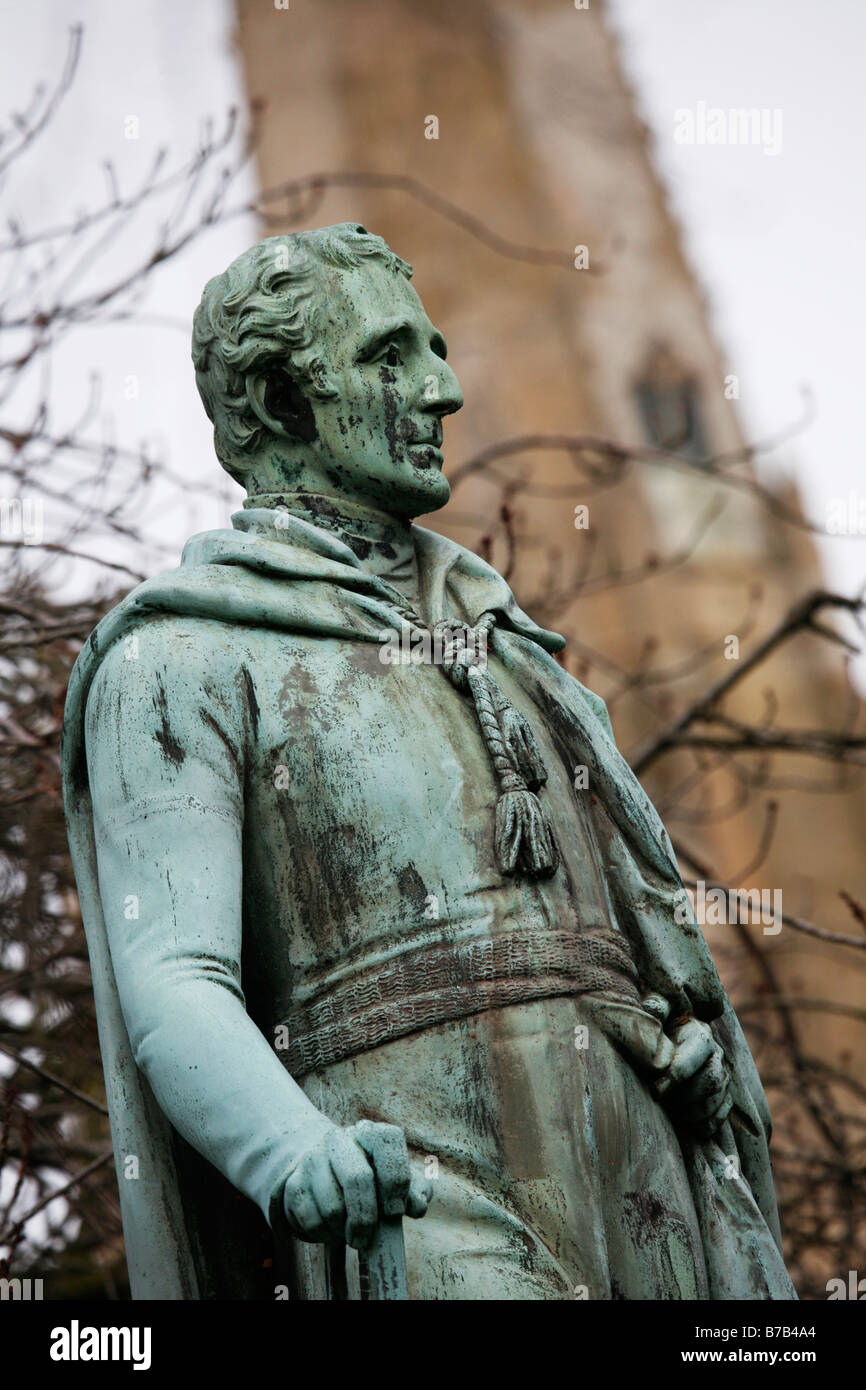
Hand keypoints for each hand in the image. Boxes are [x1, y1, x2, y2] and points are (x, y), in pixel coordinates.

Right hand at [281, 1118, 431, 1247]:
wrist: (321, 1171)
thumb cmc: (369, 1178)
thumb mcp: (395, 1179)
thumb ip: (415, 1190)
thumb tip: (417, 1205)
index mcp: (369, 1133)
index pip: (387, 1142)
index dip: (396, 1179)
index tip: (396, 1210)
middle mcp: (339, 1140)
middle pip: (357, 1179)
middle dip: (367, 1218)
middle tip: (368, 1237)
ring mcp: (313, 1160)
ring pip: (332, 1208)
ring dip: (344, 1230)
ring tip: (349, 1230)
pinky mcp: (294, 1183)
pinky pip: (312, 1221)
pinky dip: (325, 1234)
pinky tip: (332, 1228)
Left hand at [654, 1017, 732, 1138]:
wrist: (658, 1050)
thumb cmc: (652, 1032)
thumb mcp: (652, 1016)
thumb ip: (654, 1009)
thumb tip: (653, 1007)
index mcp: (699, 1032)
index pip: (699, 1053)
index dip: (678, 1074)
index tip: (656, 1089)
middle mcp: (716, 1054)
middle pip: (713, 1079)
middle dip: (687, 1096)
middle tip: (664, 1102)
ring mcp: (721, 1076)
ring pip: (718, 1099)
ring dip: (694, 1111)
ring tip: (672, 1112)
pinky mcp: (723, 1097)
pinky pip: (721, 1116)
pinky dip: (704, 1124)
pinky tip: (686, 1123)